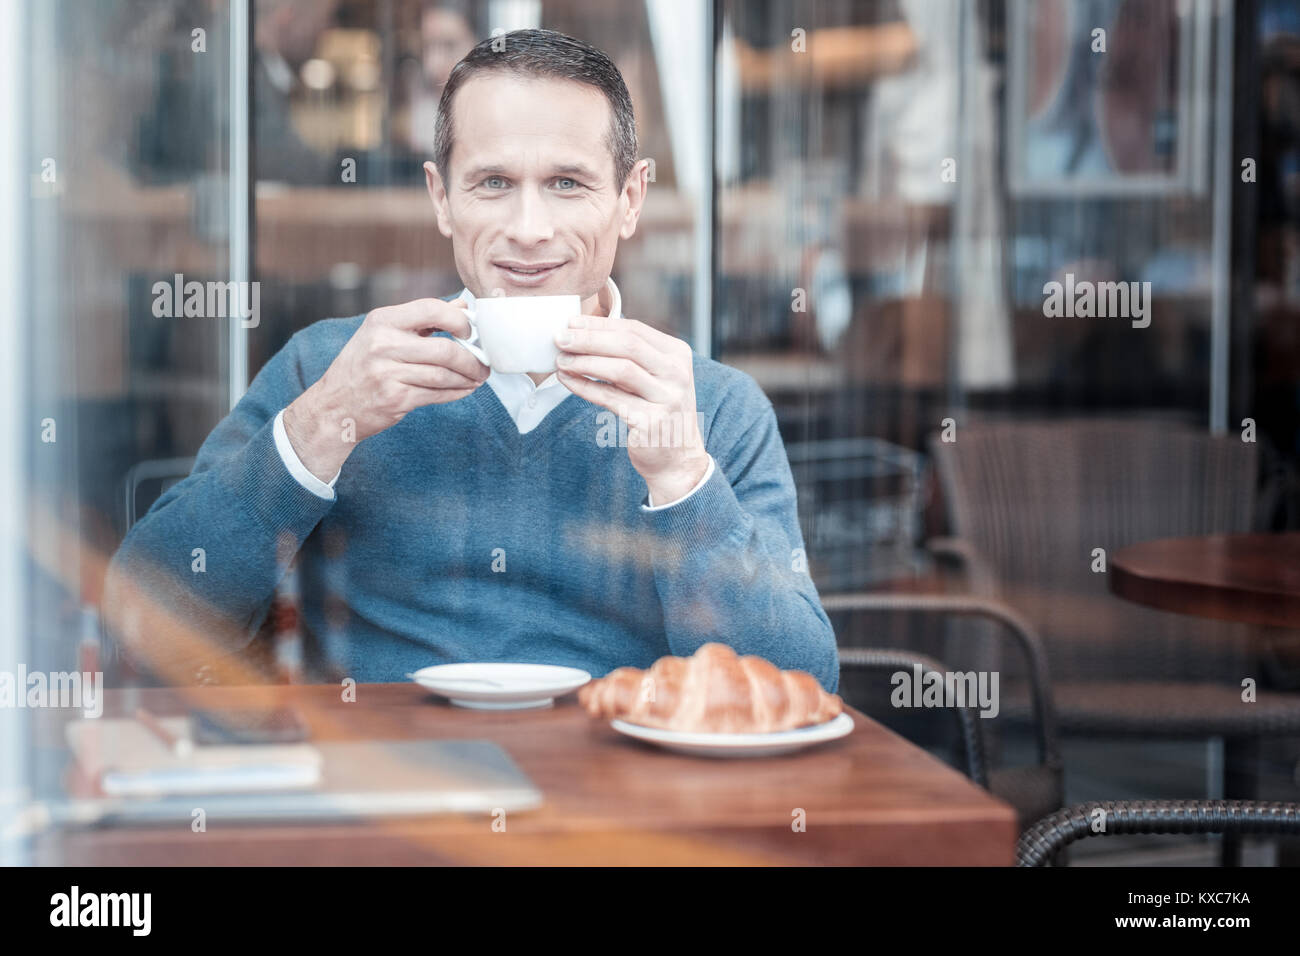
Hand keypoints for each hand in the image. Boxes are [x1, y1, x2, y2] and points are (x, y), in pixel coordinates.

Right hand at [283, 298, 489, 480]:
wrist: (333, 406)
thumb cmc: (363, 367)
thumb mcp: (383, 334)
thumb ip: (423, 320)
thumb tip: (462, 306)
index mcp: (383, 321)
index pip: (431, 308)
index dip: (459, 320)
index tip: (471, 332)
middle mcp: (384, 344)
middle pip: (445, 349)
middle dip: (472, 359)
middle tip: (483, 365)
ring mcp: (388, 373)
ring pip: (444, 375)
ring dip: (468, 378)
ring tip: (477, 378)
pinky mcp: (395, 398)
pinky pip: (437, 394)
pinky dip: (457, 393)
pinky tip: (464, 390)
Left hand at [554, 315, 709, 503]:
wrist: (677, 458)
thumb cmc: (657, 411)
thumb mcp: (652, 377)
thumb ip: (629, 356)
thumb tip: (584, 332)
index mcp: (677, 354)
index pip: (634, 329)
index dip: (600, 324)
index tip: (571, 322)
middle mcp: (677, 373)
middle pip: (627, 345)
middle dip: (589, 339)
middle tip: (560, 338)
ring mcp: (667, 398)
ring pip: (620, 370)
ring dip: (584, 362)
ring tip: (560, 361)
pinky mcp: (651, 421)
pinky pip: (610, 399)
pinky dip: (585, 387)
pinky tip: (567, 381)